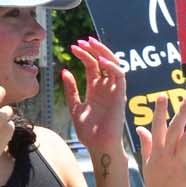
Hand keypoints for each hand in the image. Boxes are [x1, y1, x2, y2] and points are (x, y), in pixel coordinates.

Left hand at [61, 39, 127, 161]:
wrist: (98, 145)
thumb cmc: (88, 131)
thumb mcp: (75, 106)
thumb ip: (71, 90)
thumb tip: (65, 71)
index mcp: (96, 89)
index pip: (93, 65)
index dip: (84, 54)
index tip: (73, 47)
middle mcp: (106, 87)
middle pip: (104, 61)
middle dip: (94, 49)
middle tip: (83, 40)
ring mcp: (114, 90)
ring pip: (114, 64)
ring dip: (104, 52)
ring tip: (92, 44)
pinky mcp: (120, 95)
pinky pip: (120, 76)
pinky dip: (112, 66)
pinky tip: (101, 61)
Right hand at [137, 93, 185, 186]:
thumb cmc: (155, 184)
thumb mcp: (148, 163)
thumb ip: (147, 144)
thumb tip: (140, 128)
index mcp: (156, 152)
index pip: (157, 127)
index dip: (160, 111)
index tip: (163, 96)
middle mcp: (166, 155)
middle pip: (174, 130)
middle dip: (181, 113)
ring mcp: (178, 164)